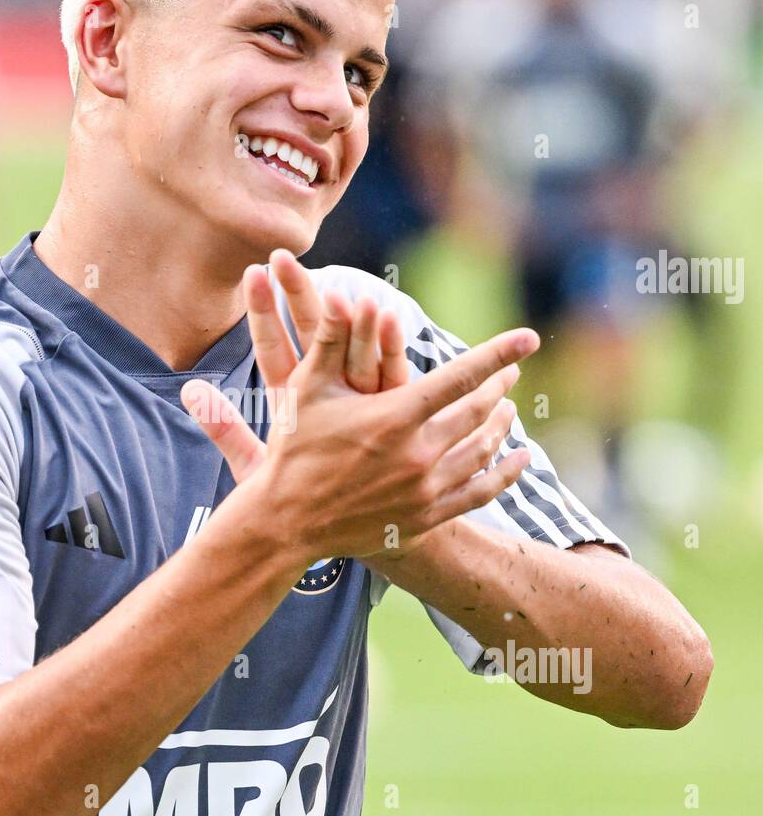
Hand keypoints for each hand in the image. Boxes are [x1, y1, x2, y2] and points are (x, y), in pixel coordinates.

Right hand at [181, 251, 538, 562]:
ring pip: (481, 451)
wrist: (286, 522)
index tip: (529, 338)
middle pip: (477, 413)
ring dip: (501, 426)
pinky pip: (479, 493)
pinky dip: (504, 474)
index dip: (497, 354)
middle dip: (498, 388)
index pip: (460, 377)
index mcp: (395, 417)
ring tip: (509, 410)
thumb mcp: (307, 389)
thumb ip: (331, 340)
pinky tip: (519, 460)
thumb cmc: (293, 448)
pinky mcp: (425, 517)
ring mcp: (424, 490)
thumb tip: (344, 293)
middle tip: (512, 372)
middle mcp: (418, 454)